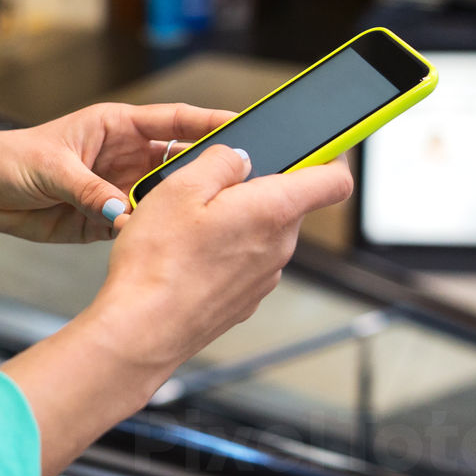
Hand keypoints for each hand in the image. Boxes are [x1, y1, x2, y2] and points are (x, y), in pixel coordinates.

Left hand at [0, 102, 234, 242]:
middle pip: (179, 161)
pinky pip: (139, 226)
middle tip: (240, 184)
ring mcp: (117, 188)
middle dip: (208, 171)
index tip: (245, 127)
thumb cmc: (10, 160)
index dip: (211, 123)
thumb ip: (90, 191)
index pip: (175, 120)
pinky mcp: (105, 218)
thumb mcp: (53, 169)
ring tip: (212, 220)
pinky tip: (172, 245)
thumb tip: (123, 213)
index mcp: (117, 126)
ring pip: (164, 197)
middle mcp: (124, 155)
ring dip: (181, 208)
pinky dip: (153, 235)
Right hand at [0, 144, 354, 475]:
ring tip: (187, 226)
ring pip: (262, 232)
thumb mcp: (181, 186)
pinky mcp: (245, 299)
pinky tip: (187, 256)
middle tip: (209, 187)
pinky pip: (244, 260)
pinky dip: (224, 251)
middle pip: (288, 202)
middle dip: (256, 188)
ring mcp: (264, 277)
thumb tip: (239, 157)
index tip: (314, 145)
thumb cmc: (158, 262)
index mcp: (273, 210)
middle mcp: (279, 246)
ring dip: (236, 221)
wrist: (142, 330)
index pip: (334, 180)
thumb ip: (220, 160)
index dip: (329, 156)